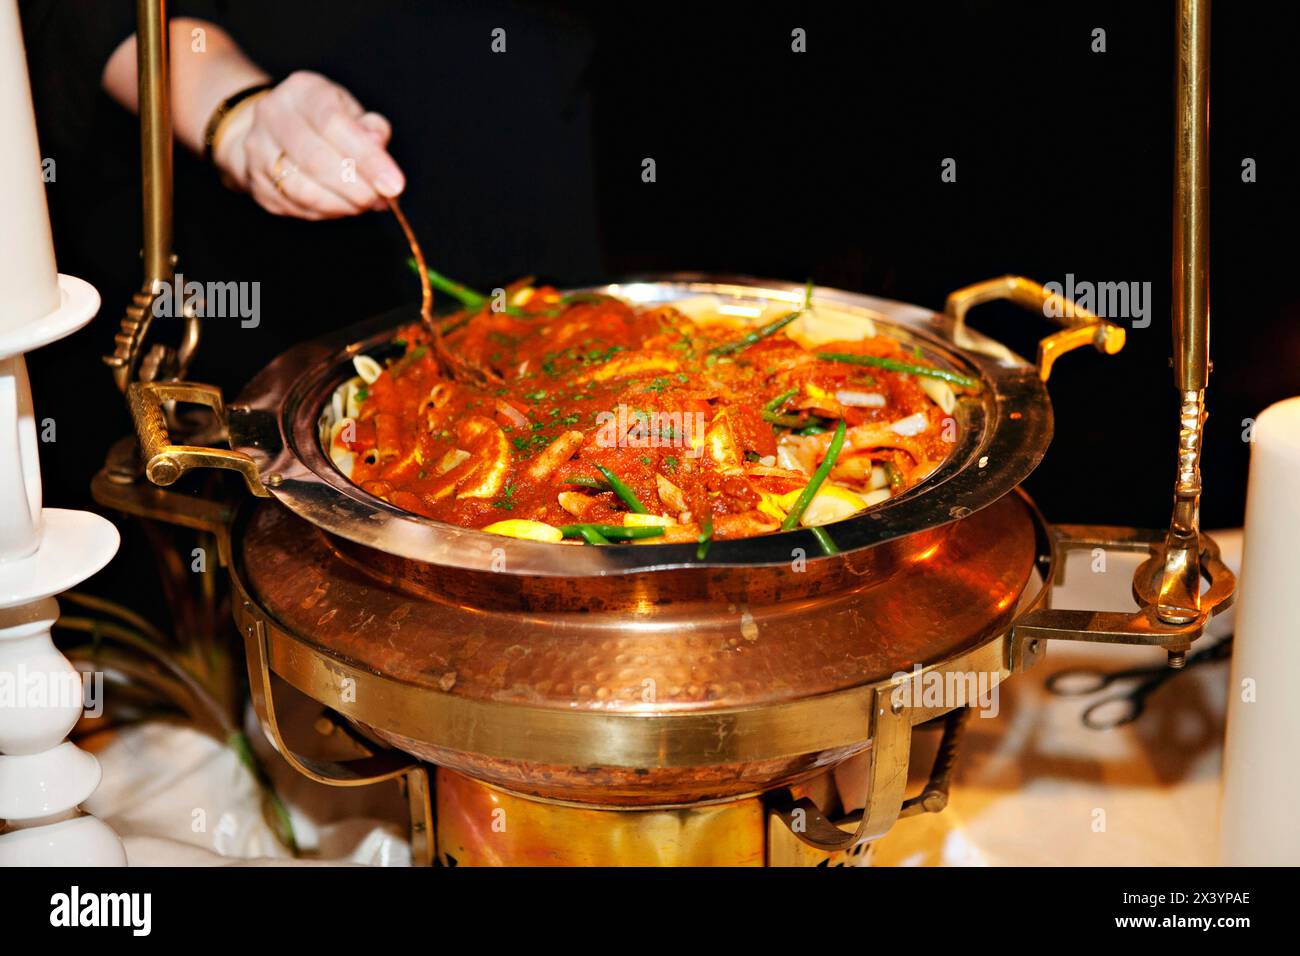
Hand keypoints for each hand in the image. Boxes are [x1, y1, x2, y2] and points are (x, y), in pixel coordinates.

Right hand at [214, 71, 405, 219]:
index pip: (334, 125)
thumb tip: (379, 148)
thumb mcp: (352, 112)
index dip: (368, 158)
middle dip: (356, 187)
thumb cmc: (323, 121)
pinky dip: (325, 212)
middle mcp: (273, 115)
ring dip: (341, 204)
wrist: (271, 130)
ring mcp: (258, 149)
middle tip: (379, 199)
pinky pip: (294, 206)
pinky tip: (342, 206)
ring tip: (363, 204)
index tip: (394, 185)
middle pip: (315, 159)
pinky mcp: (256, 181)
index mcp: (302, 90)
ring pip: (301, 189)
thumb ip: (371, 129)